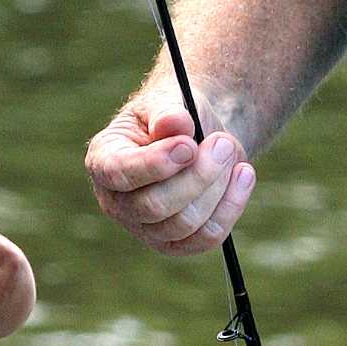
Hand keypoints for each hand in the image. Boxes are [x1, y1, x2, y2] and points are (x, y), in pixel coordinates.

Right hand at [85, 97, 254, 256]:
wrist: (197, 134)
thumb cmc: (174, 116)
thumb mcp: (167, 101)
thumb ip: (167, 112)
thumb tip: (176, 122)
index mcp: (103, 161)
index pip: (118, 174)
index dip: (155, 164)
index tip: (189, 145)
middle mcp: (117, 200)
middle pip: (154, 206)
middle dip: (197, 175)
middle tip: (222, 142)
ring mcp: (145, 227)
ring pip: (185, 223)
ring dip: (217, 185)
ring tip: (229, 149)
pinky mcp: (176, 243)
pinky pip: (207, 237)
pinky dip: (232, 205)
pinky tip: (243, 174)